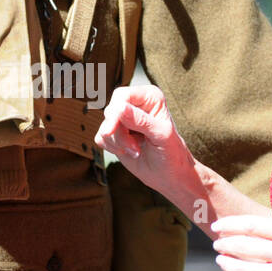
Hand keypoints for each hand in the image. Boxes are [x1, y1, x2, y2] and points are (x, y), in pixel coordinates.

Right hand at [94, 85, 197, 201]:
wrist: (168, 174)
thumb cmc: (171, 153)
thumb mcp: (161, 135)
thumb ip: (141, 120)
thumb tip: (119, 108)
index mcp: (149, 97)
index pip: (122, 96)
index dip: (115, 113)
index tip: (112, 131)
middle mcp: (135, 104)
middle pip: (110, 111)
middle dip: (119, 133)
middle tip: (134, 147)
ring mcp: (123, 119)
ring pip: (104, 127)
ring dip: (118, 143)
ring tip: (136, 150)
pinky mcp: (114, 134)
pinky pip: (100, 138)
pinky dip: (112, 148)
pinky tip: (129, 152)